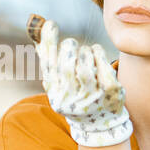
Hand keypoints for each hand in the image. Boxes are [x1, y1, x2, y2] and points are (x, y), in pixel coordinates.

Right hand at [35, 19, 132, 146]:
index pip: (49, 66)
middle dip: (69, 49)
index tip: (51, 24)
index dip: (49, 43)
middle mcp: (72, 99)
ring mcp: (91, 98)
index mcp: (56, 93)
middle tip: (71, 43)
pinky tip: (96, 52)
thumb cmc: (74, 95)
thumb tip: (40, 29)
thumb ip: (48, 58)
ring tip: (85, 50)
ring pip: (85, 69)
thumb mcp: (58, 81)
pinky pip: (104, 71)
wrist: (98, 124)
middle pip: (66, 68)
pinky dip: (99, 55)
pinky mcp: (109, 95)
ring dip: (84, 53)